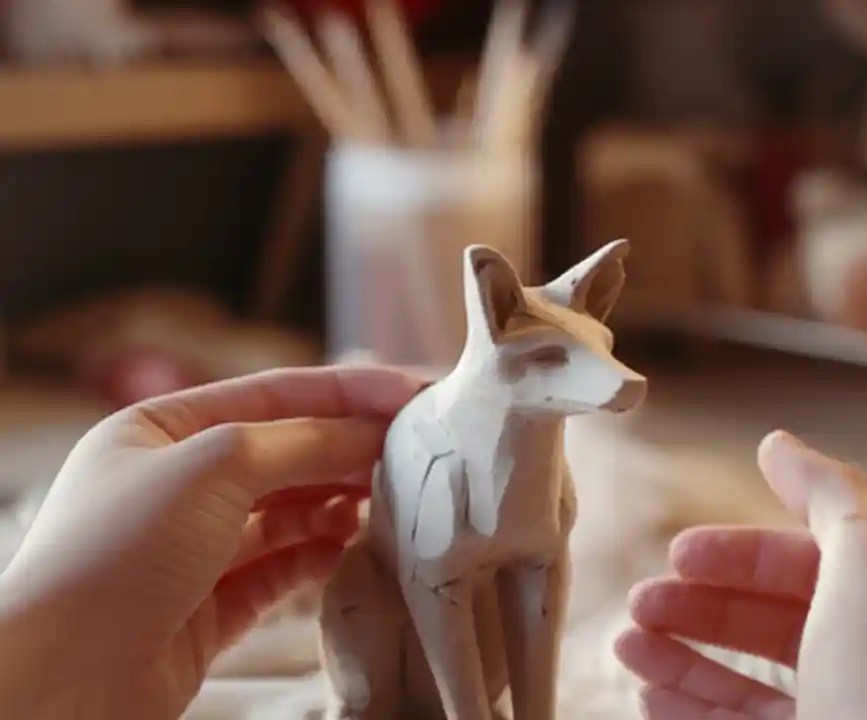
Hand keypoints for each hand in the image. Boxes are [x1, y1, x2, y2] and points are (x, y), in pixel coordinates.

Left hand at [0, 366, 424, 719]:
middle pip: (286, 452)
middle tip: (418, 452)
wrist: (60, 680)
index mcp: (159, 429)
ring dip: (339, 504)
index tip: (414, 395)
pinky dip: (320, 557)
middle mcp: (176, 484)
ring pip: (288, 513)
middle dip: (350, 450)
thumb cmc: (116, 553)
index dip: (347, 392)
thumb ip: (301, 442)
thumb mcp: (214, 467)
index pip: (273, 395)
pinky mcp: (209, 608)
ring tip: (388, 504)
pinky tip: (352, 549)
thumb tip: (371, 433)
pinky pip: (281, 569)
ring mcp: (193, 548)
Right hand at [616, 431, 866, 719]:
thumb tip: (779, 443)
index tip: (679, 552)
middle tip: (641, 601)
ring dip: (677, 657)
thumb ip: (828, 493)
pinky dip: (683, 710)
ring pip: (739, 684)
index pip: (805, 566)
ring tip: (627, 645)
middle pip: (767, 623)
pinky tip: (647, 698)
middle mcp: (859, 668)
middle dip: (698, 604)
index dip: (741, 552)